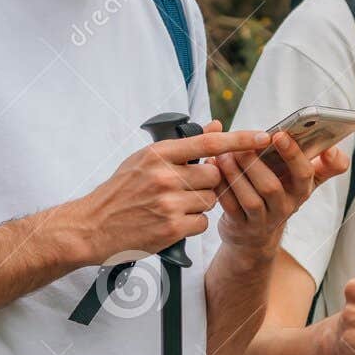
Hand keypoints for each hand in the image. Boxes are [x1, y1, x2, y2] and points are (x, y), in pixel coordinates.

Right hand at [66, 126, 272, 263]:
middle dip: (208, 184)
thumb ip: (182, 145)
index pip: (209, 142)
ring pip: (211, 200)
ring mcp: (168, 203)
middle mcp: (165, 176)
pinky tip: (173, 222)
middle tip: (186, 189)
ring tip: (174, 206)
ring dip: (201, 205)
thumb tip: (216, 126)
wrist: (91, 226)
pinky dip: (193, 224)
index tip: (263, 137)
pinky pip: (202, 222)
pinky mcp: (171, 228)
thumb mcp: (144, 160)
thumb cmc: (120, 191)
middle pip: (215, 176)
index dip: (240, 139)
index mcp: (158, 154)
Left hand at [211, 124, 350, 251]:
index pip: (305, 174)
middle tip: (240, 145)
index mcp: (301, 190)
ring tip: (223, 155)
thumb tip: (332, 148)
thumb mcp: (302, 181)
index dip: (293, 154)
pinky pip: (230, 207)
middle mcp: (286, 207)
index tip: (279, 135)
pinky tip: (213, 169)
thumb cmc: (278, 195)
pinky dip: (221, 186)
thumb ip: (323, 163)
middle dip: (253, 163)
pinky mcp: (242, 227)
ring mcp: (263, 220)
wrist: (254, 236)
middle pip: (272, 187)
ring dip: (234, 175)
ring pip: (250, 199)